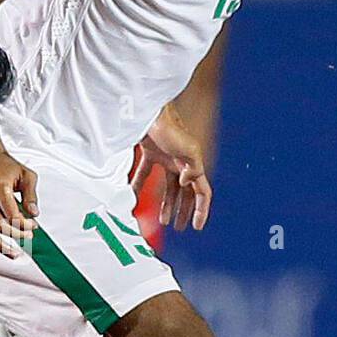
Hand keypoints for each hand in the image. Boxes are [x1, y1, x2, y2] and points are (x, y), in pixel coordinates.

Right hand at [0, 143, 38, 256]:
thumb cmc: (6, 166)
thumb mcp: (25, 174)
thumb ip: (31, 194)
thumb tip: (34, 214)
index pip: (11, 214)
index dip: (24, 224)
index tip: (34, 226)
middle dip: (16, 234)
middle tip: (28, 236)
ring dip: (2, 245)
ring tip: (15, 254)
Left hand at [131, 104, 211, 230]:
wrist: (148, 109)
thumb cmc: (169, 125)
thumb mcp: (187, 148)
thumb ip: (192, 168)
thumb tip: (186, 184)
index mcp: (193, 163)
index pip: (202, 191)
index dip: (201, 209)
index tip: (197, 226)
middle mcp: (181, 162)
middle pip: (186, 193)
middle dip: (184, 211)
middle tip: (180, 227)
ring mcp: (166, 157)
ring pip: (168, 187)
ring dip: (166, 204)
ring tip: (162, 220)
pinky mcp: (150, 152)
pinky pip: (146, 173)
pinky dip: (141, 185)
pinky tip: (134, 195)